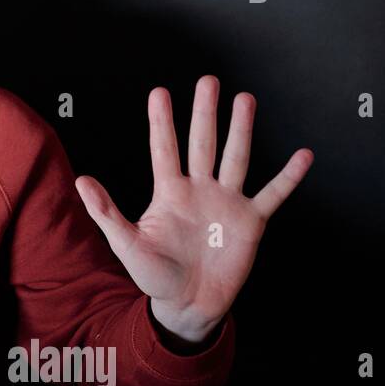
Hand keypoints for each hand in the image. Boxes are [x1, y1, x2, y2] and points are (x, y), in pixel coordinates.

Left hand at [74, 76, 312, 344]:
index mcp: (169, 192)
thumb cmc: (154, 276)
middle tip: (208, 80)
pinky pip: (272, 195)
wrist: (188, 305)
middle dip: (205, 113)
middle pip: (203, 143)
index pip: (164, 149)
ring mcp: (227, 202)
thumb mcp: (126, 244)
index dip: (162, 122)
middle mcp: (199, 189)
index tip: (159, 92)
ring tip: (245, 100)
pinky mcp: (251, 222)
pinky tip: (302, 155)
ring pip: (236, 158)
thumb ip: (106, 212)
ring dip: (241, 130)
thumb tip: (81, 181)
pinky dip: (288, 177)